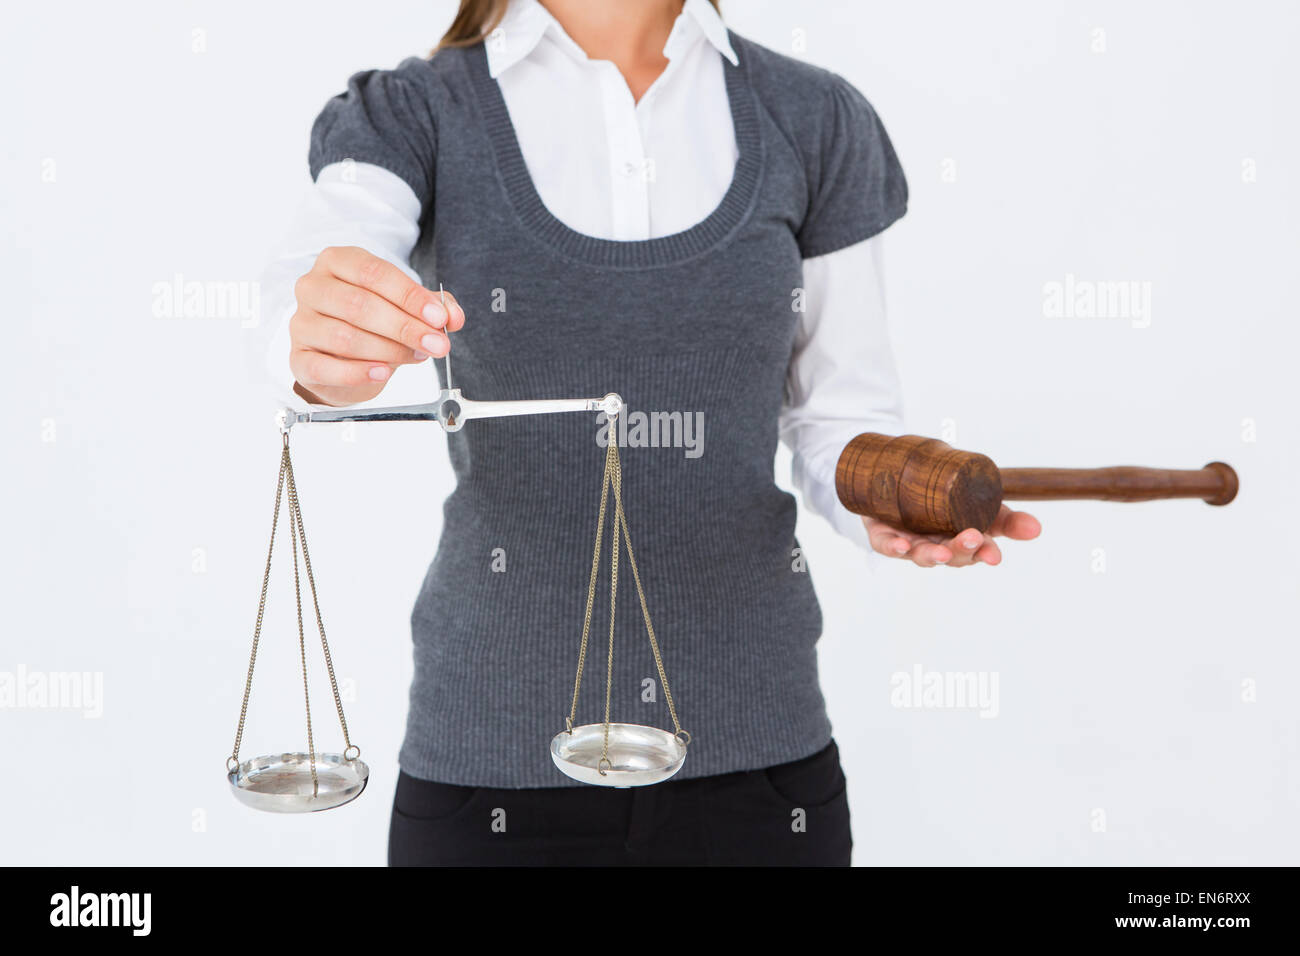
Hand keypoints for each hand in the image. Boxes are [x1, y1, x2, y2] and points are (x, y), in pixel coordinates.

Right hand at [288, 246, 465, 405]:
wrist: (342, 358)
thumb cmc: (372, 322)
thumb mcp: (406, 306)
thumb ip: (433, 307)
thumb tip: (453, 316)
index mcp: (338, 262)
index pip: (374, 274)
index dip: (410, 297)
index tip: (439, 318)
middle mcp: (313, 287)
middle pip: (359, 305)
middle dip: (405, 327)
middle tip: (436, 345)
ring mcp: (301, 323)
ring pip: (344, 337)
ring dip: (388, 350)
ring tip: (416, 357)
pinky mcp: (298, 358)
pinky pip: (325, 367)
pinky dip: (357, 373)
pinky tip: (382, 372)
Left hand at [864, 505, 1041, 566]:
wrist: (901, 479)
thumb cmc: (946, 499)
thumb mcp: (981, 502)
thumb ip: (1008, 518)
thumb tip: (1037, 528)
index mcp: (962, 539)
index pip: (979, 551)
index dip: (986, 554)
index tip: (995, 556)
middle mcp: (938, 545)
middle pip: (951, 554)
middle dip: (962, 549)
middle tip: (973, 538)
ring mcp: (911, 542)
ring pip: (921, 554)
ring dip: (931, 555)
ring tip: (939, 553)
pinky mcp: (884, 534)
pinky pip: (886, 545)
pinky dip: (893, 547)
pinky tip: (900, 546)